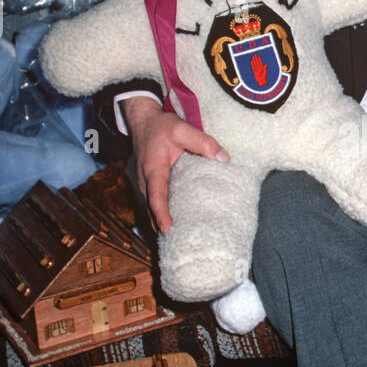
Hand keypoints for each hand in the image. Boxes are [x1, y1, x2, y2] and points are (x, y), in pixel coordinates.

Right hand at [122, 97, 228, 233]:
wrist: (143, 121)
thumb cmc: (162, 125)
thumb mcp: (183, 129)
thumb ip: (204, 142)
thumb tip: (224, 159)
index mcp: (153, 169)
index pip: (156, 195)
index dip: (161, 213)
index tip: (167, 229)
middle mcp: (145, 180)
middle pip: (150, 209)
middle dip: (160, 227)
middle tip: (177, 245)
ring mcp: (143, 184)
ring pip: (149, 209)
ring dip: (158, 224)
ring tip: (175, 242)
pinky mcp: (147, 185)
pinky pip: (151, 204)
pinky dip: (157, 216)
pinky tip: (170, 227)